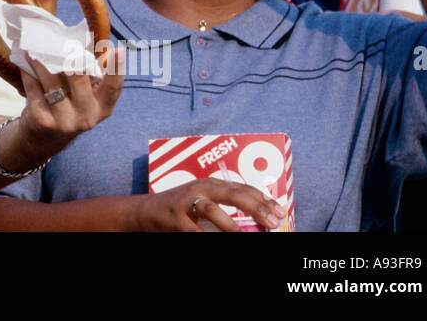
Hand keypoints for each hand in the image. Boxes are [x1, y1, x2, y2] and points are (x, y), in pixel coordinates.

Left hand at [10, 47, 124, 165]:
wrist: (44, 139)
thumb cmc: (69, 107)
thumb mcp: (85, 97)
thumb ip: (89, 76)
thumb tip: (87, 41)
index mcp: (103, 108)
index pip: (114, 88)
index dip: (117, 69)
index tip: (118, 50)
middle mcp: (87, 117)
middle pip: (79, 79)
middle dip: (68, 57)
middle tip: (61, 41)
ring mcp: (65, 121)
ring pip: (52, 82)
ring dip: (42, 61)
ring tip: (35, 47)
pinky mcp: (43, 120)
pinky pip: (34, 89)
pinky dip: (29, 72)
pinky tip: (25, 60)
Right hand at [130, 177, 285, 230]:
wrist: (145, 211)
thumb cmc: (180, 208)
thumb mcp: (203, 202)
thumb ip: (225, 207)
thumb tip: (257, 219)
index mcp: (210, 184)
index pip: (242, 188)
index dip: (263, 199)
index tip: (280, 212)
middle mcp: (200, 189)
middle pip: (232, 194)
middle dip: (255, 207)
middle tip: (273, 221)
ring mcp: (186, 203)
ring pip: (211, 209)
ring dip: (229, 224)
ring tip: (244, 236)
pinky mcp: (175, 219)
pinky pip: (193, 231)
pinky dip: (205, 237)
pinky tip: (214, 241)